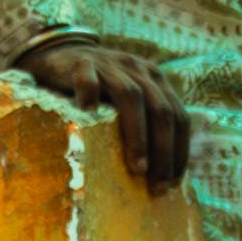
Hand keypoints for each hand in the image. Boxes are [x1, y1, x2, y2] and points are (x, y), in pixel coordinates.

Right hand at [14, 36, 195, 196]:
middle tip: (158, 184)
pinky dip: (89, 95)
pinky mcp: (81, 63)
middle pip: (160, 110)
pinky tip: (87, 116)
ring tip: (138, 167)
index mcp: (155, 80)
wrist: (61, 56)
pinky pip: (87, 80)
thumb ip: (145, 124)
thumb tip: (157, 178)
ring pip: (131, 97)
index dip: (180, 151)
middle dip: (164, 151)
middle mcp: (138, 70)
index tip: (173, 184)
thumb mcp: (127, 104)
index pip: (178, 116)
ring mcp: (110, 65)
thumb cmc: (98, 93)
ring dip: (138, 135)